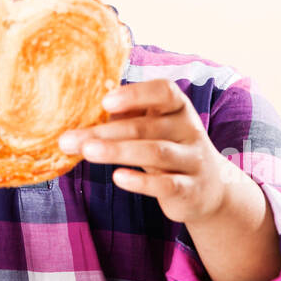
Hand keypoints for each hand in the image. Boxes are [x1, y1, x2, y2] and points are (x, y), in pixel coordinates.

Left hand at [58, 79, 231, 224]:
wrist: (210, 189)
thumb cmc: (169, 148)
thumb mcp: (154, 128)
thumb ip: (128, 116)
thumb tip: (86, 106)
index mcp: (178, 107)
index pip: (164, 91)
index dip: (135, 94)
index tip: (105, 102)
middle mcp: (189, 129)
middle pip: (146, 127)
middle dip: (106, 132)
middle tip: (71, 138)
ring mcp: (192, 160)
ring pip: (155, 152)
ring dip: (118, 151)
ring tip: (87, 152)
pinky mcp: (190, 190)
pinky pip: (166, 184)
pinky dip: (141, 181)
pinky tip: (118, 177)